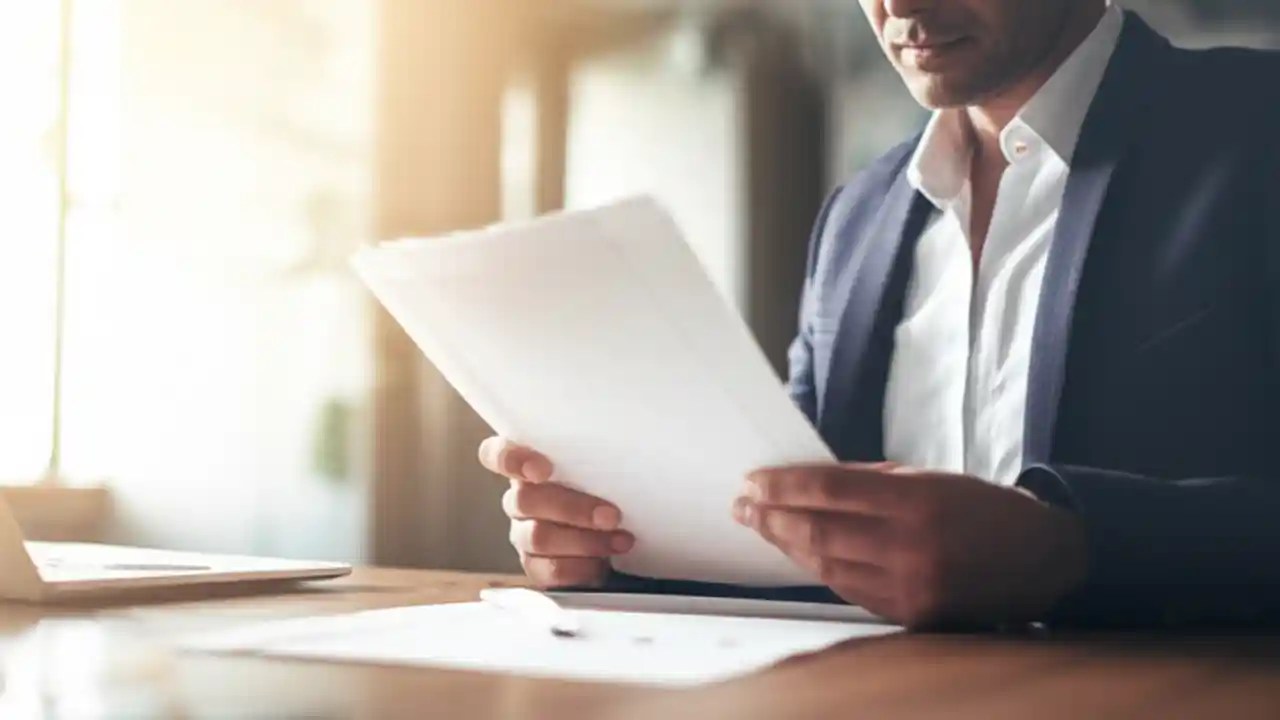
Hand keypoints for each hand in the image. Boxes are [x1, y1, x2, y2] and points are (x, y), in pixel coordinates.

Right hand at [478, 437, 633, 588]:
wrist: (616, 533)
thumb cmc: (604, 489)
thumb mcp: (600, 468)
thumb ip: (595, 459)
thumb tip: (626, 449)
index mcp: (528, 465)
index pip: (497, 455)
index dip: (511, 460)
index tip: (541, 469)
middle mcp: (520, 500)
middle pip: (526, 501)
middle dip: (573, 509)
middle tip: (611, 515)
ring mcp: (523, 535)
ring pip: (539, 538)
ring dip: (585, 540)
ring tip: (620, 539)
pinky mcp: (535, 567)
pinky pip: (549, 571)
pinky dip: (580, 568)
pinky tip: (602, 563)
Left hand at [734, 463, 1087, 627]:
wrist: (1044, 560)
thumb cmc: (984, 509)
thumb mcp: (932, 478)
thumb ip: (872, 482)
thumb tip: (810, 482)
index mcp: (917, 500)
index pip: (829, 490)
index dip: (784, 486)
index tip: (753, 481)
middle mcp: (912, 546)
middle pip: (819, 531)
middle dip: (772, 517)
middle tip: (742, 507)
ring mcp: (911, 586)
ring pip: (828, 565)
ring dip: (787, 546)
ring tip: (761, 527)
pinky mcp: (912, 615)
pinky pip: (850, 590)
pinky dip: (820, 569)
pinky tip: (799, 554)